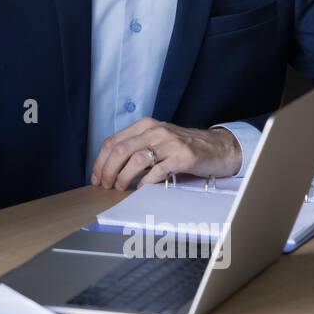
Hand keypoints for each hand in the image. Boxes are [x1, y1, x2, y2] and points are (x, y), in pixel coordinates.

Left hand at [90, 118, 241, 190]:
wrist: (217, 148)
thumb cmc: (182, 147)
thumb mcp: (156, 140)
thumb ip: (136, 148)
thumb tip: (109, 169)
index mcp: (145, 125)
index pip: (113, 141)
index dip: (100, 162)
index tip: (96, 177)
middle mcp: (155, 131)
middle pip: (120, 150)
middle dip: (108, 171)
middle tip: (105, 186)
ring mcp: (170, 143)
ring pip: (136, 159)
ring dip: (123, 177)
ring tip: (120, 188)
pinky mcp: (183, 157)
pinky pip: (158, 170)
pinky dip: (145, 181)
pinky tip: (141, 188)